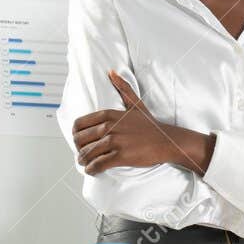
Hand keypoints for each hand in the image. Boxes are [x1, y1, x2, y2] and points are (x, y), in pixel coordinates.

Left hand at [71, 70, 211, 174]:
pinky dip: (92, 170)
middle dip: (78, 149)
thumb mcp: (135, 104)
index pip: (79, 124)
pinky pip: (98, 164)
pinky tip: (93, 171)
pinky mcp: (121, 156)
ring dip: (83, 161)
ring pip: (87, 153)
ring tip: (85, 164)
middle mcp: (109, 126)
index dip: (76, 135)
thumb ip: (122, 88)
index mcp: (109, 114)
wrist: (168, 141)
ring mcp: (115, 141)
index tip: (80, 141)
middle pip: (80, 140)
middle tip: (82, 155)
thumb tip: (111, 72)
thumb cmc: (151, 125)